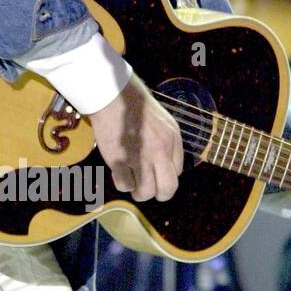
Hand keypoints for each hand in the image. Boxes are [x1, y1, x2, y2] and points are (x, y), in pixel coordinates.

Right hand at [89, 74, 183, 201]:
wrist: (113, 96)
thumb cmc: (135, 107)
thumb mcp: (163, 122)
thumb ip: (168, 144)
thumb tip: (165, 168)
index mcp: (173, 139)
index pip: (177, 172)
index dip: (164, 175)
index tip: (154, 171)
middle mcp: (160, 150)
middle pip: (168, 189)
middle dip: (158, 194)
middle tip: (147, 188)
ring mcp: (140, 157)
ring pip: (146, 192)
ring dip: (138, 192)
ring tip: (132, 181)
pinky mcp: (120, 160)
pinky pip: (125, 186)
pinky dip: (122, 183)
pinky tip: (118, 172)